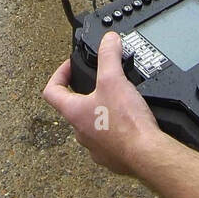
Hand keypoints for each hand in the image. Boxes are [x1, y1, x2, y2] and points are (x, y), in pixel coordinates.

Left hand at [43, 31, 168, 175]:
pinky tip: (131, 123)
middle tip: (99, 83)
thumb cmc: (126, 124)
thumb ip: (109, 56)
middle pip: (73, 109)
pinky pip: (110, 141)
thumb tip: (108, 40)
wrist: (146, 154)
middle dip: (85, 94)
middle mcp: (80, 132)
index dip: (59, 75)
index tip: (70, 67)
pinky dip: (116, 130)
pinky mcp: (113, 157)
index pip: (52, 91)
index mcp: (74, 112)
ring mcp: (96, 147)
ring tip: (118, 102)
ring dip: (101, 113)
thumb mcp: (114, 80)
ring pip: (92, 126)